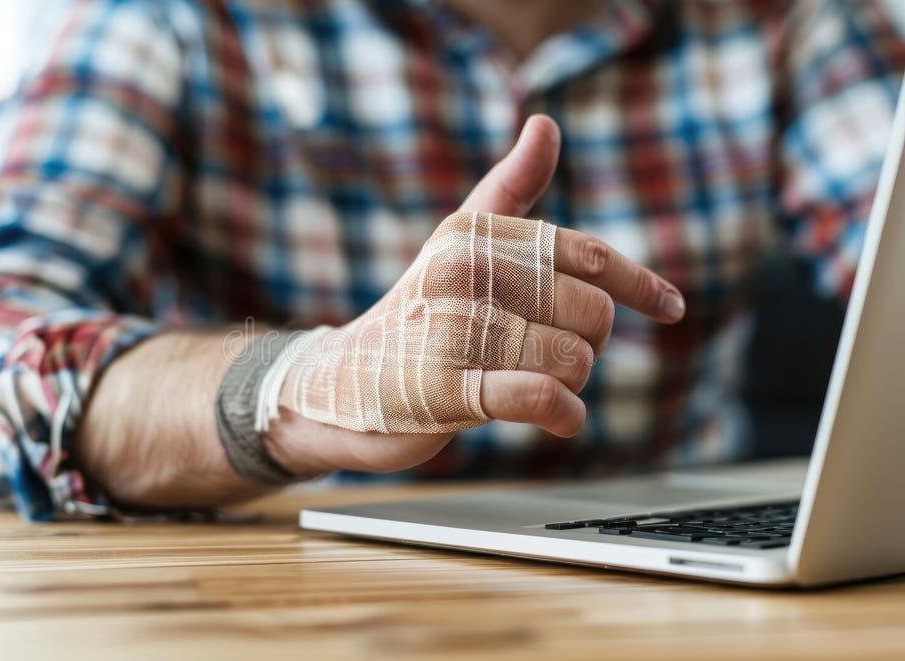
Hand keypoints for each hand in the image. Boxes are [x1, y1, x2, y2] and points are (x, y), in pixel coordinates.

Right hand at [265, 115, 684, 476]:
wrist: (341, 382)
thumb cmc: (417, 313)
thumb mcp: (458, 244)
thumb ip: (509, 190)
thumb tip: (545, 124)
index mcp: (475, 234)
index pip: (582, 253)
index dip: (637, 283)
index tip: (671, 307)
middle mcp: (465, 272)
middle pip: (590, 311)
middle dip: (587, 343)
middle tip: (551, 353)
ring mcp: (454, 330)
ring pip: (573, 358)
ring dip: (571, 382)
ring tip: (535, 383)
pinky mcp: (446, 388)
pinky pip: (541, 398)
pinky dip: (564, 413)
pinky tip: (561, 418)